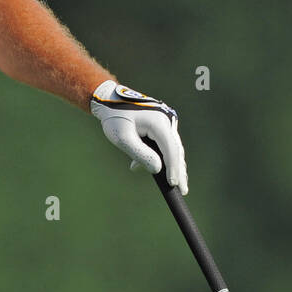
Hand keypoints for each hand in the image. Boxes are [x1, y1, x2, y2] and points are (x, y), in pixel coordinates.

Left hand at [90, 80, 187, 195]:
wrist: (110, 101)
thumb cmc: (115, 118)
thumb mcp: (123, 138)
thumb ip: (140, 154)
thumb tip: (158, 169)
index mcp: (158, 122)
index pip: (171, 148)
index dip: (173, 168)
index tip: (173, 184)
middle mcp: (166, 122)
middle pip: (176, 150)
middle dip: (178, 171)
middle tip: (182, 191)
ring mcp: (164, 124)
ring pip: (172, 149)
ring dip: (170, 166)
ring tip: (171, 184)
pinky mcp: (160, 128)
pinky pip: (164, 145)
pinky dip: (161, 158)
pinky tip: (151, 169)